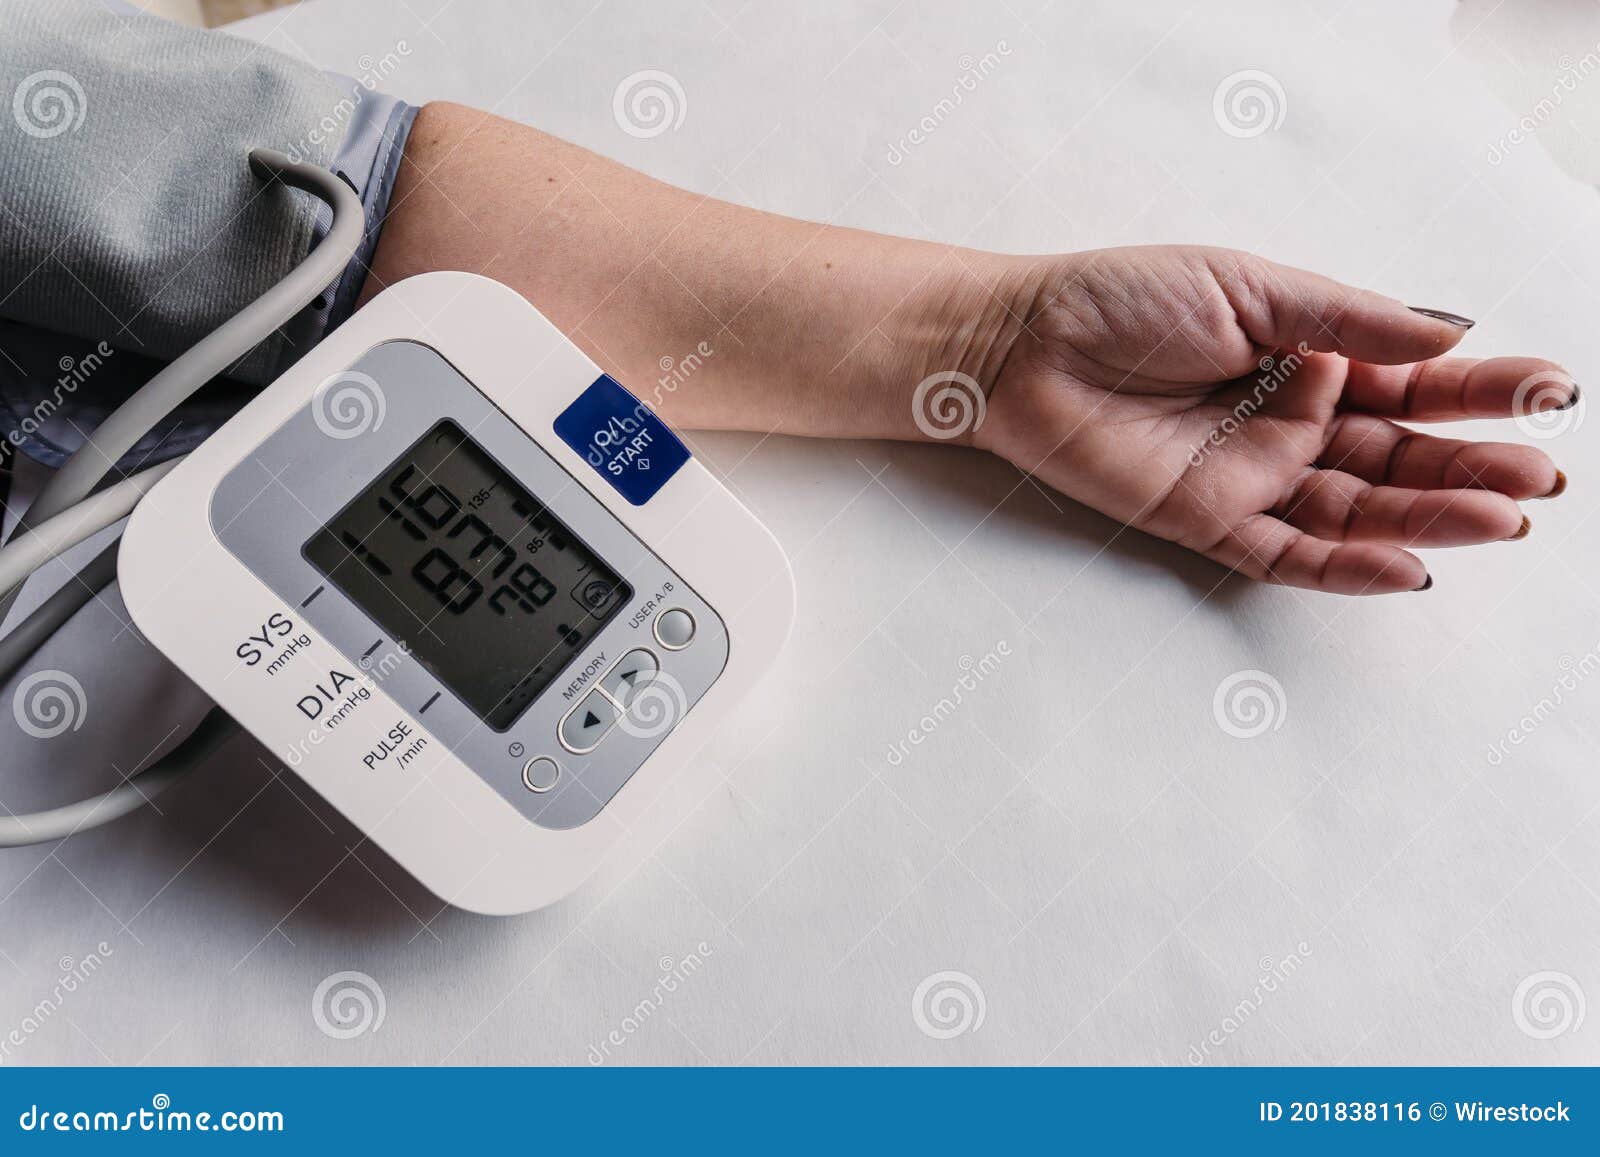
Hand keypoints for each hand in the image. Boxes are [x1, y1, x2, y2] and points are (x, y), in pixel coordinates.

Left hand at [971, 245, 1574, 594]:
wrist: (1023, 344)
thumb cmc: (1122, 301)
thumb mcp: (1247, 286)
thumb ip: (1346, 319)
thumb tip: (1449, 333)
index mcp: (1309, 358)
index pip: (1413, 385)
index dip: (1482, 392)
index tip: (1550, 391)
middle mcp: (1290, 422)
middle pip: (1400, 456)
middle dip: (1473, 467)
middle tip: (1540, 477)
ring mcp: (1252, 476)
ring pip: (1358, 510)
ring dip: (1429, 517)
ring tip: (1501, 519)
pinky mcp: (1205, 520)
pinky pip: (1285, 555)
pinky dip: (1345, 565)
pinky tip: (1407, 566)